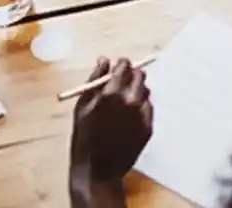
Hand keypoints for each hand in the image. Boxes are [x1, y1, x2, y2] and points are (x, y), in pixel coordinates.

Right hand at [69, 58, 152, 205]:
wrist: (98, 170)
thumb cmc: (84, 138)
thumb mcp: (82, 106)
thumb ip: (94, 80)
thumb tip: (103, 60)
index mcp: (112, 93)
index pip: (124, 66)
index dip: (120, 65)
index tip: (118, 67)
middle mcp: (131, 101)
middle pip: (139, 76)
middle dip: (131, 75)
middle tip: (121, 84)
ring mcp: (142, 114)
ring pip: (145, 91)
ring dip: (136, 92)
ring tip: (121, 106)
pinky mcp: (149, 126)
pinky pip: (148, 108)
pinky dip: (140, 108)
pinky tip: (127, 120)